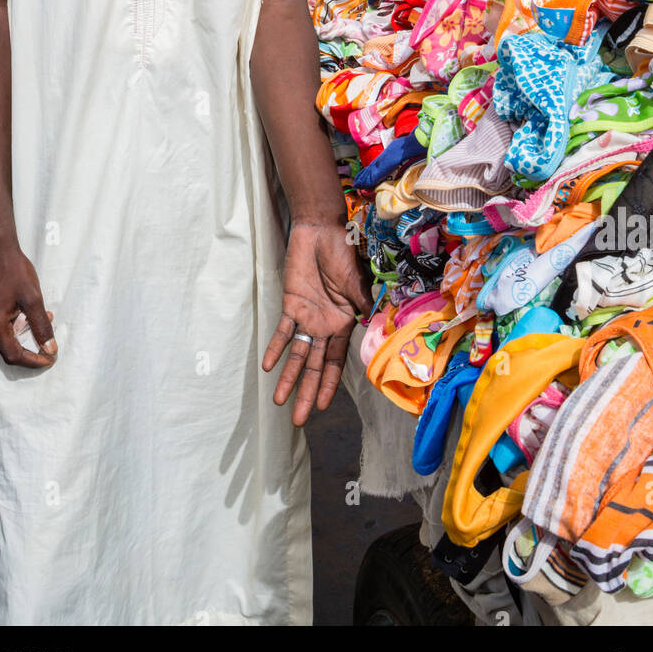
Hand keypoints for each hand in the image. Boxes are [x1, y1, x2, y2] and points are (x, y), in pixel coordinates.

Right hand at [0, 242, 56, 368]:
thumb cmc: (15, 271)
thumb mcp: (33, 298)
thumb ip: (41, 325)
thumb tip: (50, 349)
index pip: (13, 355)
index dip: (33, 361)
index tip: (50, 359)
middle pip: (8, 350)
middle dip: (31, 349)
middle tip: (51, 343)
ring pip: (6, 340)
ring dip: (26, 335)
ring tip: (46, 318)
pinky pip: (1, 329)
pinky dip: (18, 327)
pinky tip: (31, 314)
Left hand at [262, 218, 370, 425]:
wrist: (322, 231)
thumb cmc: (345, 255)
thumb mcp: (360, 285)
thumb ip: (367, 310)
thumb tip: (385, 335)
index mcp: (344, 324)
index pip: (336, 363)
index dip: (330, 385)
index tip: (324, 409)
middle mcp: (325, 326)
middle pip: (315, 367)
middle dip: (307, 393)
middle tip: (298, 421)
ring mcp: (307, 317)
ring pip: (297, 356)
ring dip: (288, 378)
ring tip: (278, 402)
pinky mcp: (290, 305)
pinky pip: (282, 332)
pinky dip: (275, 349)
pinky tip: (267, 367)